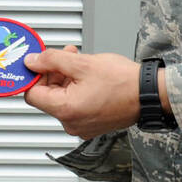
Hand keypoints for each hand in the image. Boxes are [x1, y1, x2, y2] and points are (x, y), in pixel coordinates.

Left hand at [23, 47, 149, 138]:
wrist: (149, 94)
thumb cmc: (123, 82)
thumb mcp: (82, 63)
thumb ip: (52, 60)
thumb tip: (32, 62)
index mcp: (66, 111)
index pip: (32, 94)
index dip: (34, 75)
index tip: (38, 62)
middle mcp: (71, 123)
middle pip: (48, 96)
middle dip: (53, 73)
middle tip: (64, 56)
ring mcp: (82, 125)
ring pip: (62, 98)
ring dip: (66, 78)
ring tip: (80, 62)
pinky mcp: (92, 123)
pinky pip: (75, 104)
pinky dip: (76, 89)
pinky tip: (87, 75)